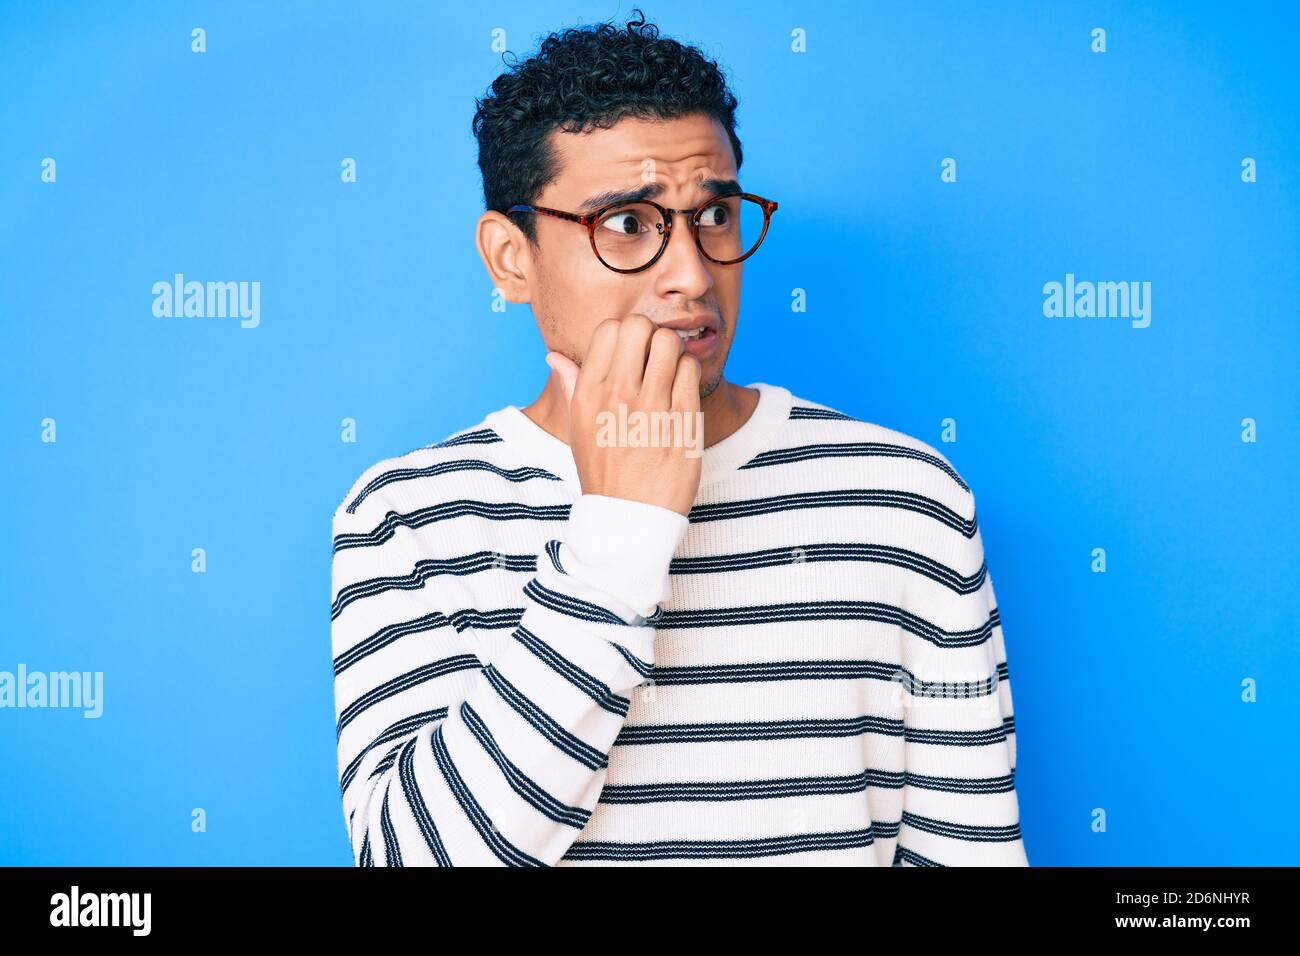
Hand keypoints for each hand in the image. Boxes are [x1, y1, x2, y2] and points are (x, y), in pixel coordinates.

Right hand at [546, 314, 702, 516]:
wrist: (631, 516)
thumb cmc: (605, 470)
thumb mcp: (578, 429)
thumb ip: (571, 386)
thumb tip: (554, 356)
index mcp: (589, 393)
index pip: (609, 328)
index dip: (624, 333)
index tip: (630, 354)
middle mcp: (618, 395)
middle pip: (640, 326)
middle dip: (649, 335)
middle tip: (653, 358)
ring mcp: (651, 407)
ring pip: (669, 342)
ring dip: (672, 352)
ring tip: (669, 374)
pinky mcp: (682, 420)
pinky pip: (690, 370)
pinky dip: (688, 373)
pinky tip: (681, 392)